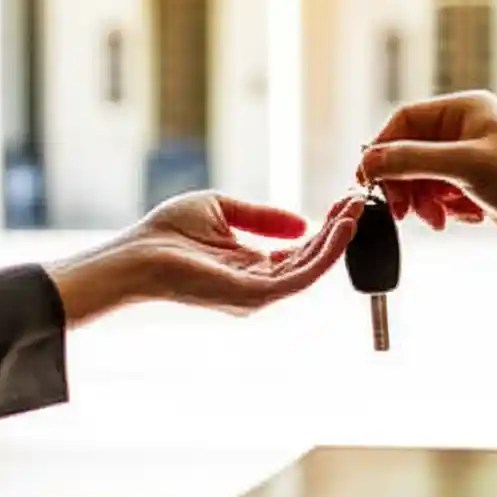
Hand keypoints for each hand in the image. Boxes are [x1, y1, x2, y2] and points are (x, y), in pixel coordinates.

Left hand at [46, 191, 363, 324]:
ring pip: (311, 269)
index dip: (323, 226)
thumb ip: (261, 216)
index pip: (297, 249)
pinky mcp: (254, 295)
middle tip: (359, 202)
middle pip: (309, 259)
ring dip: (338, 241)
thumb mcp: (221, 210)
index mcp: (249, 266)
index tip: (343, 201)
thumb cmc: (167, 233)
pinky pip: (301, 277)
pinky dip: (325, 254)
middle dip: (337, 231)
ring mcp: (257, 293)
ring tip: (356, 211)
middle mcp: (257, 284)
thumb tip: (301, 221)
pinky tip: (339, 228)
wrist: (137, 255)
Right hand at [357, 91, 496, 272]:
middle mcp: (467, 129)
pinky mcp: (480, 187)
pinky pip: (443, 196)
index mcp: (465, 110)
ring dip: (423, 201)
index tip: (369, 181)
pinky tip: (463, 220)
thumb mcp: (467, 167)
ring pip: (424, 177)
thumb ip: (413, 160)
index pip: (404, 120)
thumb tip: (369, 158)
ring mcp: (473, 159)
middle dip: (403, 182)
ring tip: (437, 220)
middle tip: (401, 211)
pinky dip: (444, 210)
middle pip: (410, 152)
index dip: (382, 149)